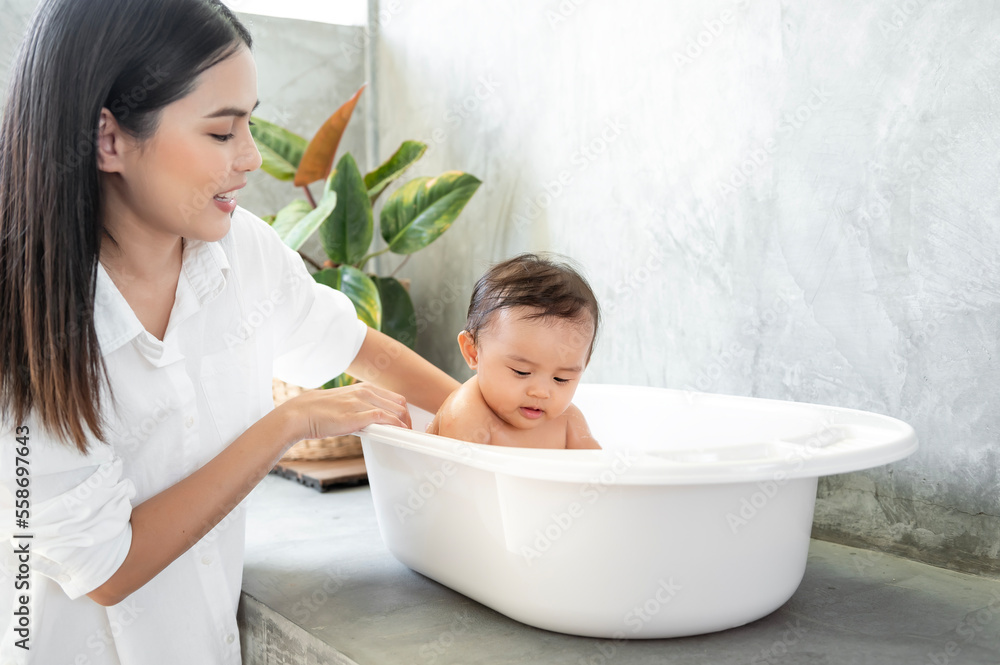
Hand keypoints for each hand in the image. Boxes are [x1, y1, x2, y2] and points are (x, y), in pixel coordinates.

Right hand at [280, 383, 411, 441]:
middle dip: (408, 419)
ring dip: (404, 424)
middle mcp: (365, 392)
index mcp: (364, 387)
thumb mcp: (346, 402)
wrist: (301, 413)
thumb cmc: (321, 411)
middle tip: (409, 432)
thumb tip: (373, 420)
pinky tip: (397, 433)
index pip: (395, 397)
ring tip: (406, 436)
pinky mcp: (356, 415)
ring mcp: (361, 402)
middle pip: (399, 404)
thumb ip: (361, 406)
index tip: (406, 423)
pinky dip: (395, 426)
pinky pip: (383, 418)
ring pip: (395, 410)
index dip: (403, 411)